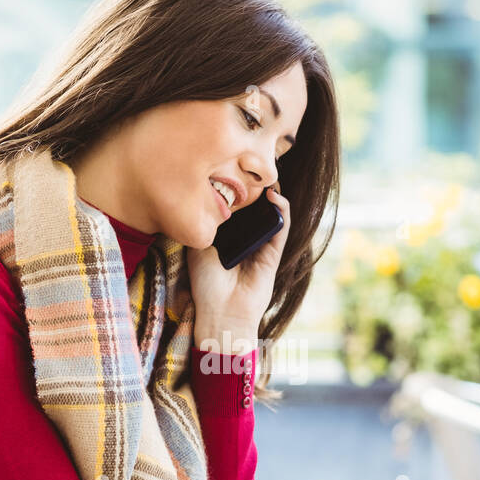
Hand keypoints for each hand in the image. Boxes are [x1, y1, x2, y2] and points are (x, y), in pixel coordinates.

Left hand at [188, 183, 289, 354]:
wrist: (220, 312)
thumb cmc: (207, 285)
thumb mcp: (197, 249)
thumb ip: (202, 227)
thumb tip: (198, 201)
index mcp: (230, 241)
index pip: (238, 211)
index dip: (240, 192)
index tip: (235, 170)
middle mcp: (248, 242)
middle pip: (257, 210)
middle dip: (257, 189)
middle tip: (253, 167)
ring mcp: (263, 248)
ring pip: (272, 215)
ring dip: (272, 195)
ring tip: (266, 176)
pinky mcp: (274, 255)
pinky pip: (282, 228)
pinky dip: (281, 210)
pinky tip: (273, 196)